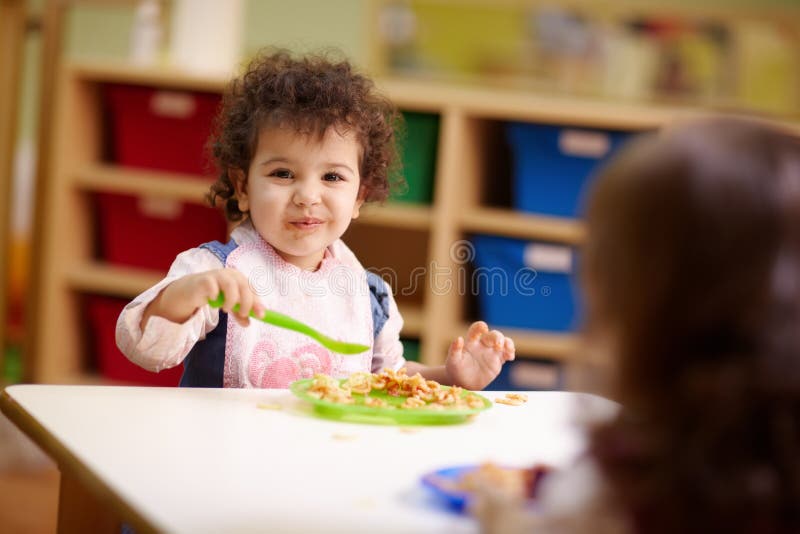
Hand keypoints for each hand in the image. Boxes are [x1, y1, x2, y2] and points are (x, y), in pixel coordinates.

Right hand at [142, 268, 263, 328]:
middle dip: (246, 302)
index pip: (252, 289)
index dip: (257, 302)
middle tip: (243, 314)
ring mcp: (217, 275)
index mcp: (240, 278)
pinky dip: (215, 296)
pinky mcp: (204, 279)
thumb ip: (239, 313)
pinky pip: (213, 287)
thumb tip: (248, 323)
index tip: (261, 316)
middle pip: (244, 285)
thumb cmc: (214, 295)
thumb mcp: (229, 305)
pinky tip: (213, 301)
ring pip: (230, 285)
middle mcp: (230, 274)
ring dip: (231, 300)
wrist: (191, 291)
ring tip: (226, 309)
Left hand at [445, 321, 514, 389]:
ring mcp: (491, 352)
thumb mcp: (453, 361)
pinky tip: (510, 357)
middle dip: (497, 337)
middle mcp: (482, 344)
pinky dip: (510, 352)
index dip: (480, 326)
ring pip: (503, 342)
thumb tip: (459, 338)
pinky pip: (506, 353)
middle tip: (498, 345)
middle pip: (493, 335)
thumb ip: (454, 350)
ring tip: (508, 349)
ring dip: (507, 343)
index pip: (476, 329)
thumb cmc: (455, 369)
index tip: (484, 328)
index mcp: (471, 342)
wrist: (463, 382)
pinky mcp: (498, 360)